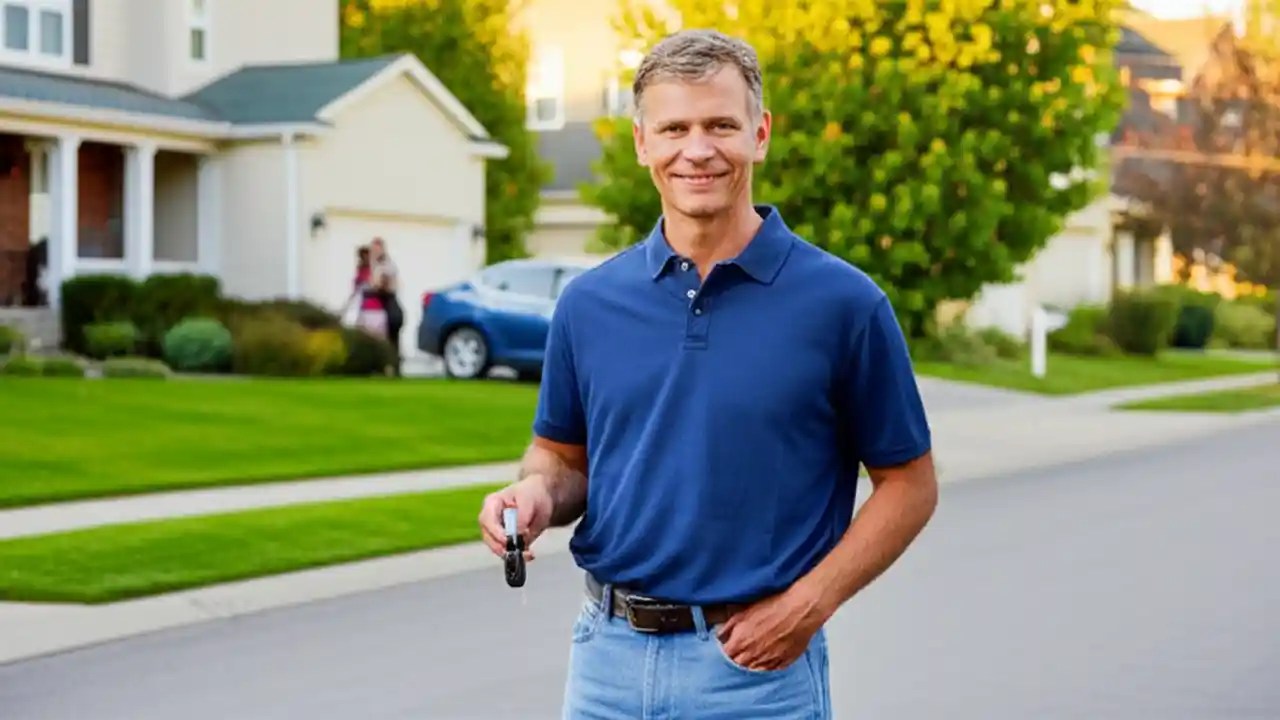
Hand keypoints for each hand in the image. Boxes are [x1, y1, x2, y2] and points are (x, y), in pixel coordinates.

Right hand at [477, 477, 554, 560]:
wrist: (542, 497)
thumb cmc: (532, 493)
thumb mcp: (529, 500)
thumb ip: (522, 516)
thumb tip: (519, 534)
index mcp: (492, 504)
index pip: (487, 520)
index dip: (495, 532)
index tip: (507, 540)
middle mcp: (491, 520)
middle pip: (488, 538)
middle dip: (501, 547)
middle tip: (517, 551)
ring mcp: (498, 532)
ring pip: (497, 548)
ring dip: (511, 554)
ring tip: (528, 554)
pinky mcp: (508, 542)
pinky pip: (509, 553)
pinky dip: (519, 556)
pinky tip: (529, 555)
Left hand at [716, 582, 830, 670]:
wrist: (800, 609)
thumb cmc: (774, 606)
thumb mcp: (745, 610)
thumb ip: (729, 626)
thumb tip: (720, 634)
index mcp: (741, 642)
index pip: (725, 655)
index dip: (726, 649)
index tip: (729, 644)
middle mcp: (753, 655)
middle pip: (738, 664)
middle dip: (736, 657)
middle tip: (741, 648)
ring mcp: (769, 660)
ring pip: (753, 669)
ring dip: (751, 662)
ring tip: (754, 651)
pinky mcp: (784, 662)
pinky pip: (770, 669)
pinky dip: (766, 664)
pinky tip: (767, 655)